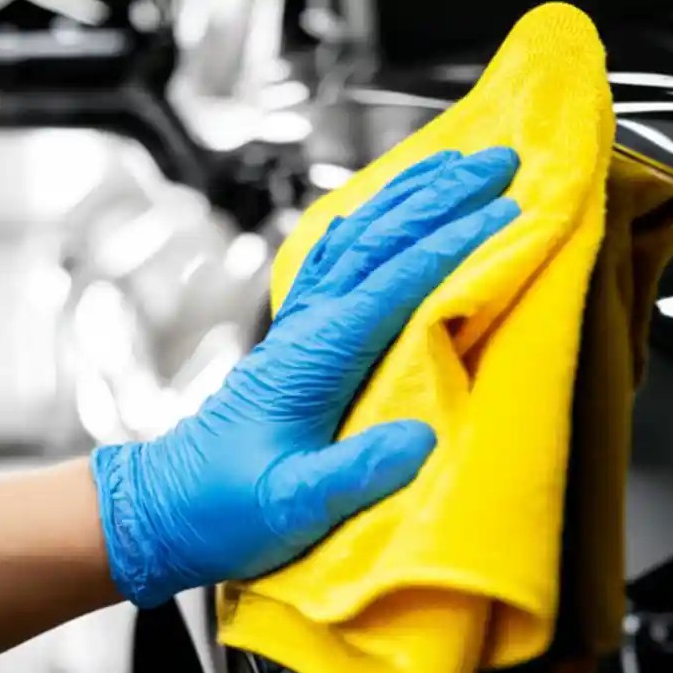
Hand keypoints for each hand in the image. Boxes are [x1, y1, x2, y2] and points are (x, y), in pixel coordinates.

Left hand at [92, 147, 520, 606]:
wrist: (165, 508)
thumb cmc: (226, 511)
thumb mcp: (290, 508)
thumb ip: (353, 474)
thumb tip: (423, 438)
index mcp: (314, 358)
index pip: (395, 282)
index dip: (453, 244)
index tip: (507, 212)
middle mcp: (307, 327)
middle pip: (380, 241)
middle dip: (443, 197)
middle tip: (501, 162)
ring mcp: (300, 327)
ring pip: (359, 239)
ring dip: (412, 197)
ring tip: (460, 164)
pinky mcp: (299, 338)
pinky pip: (338, 260)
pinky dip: (370, 224)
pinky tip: (385, 208)